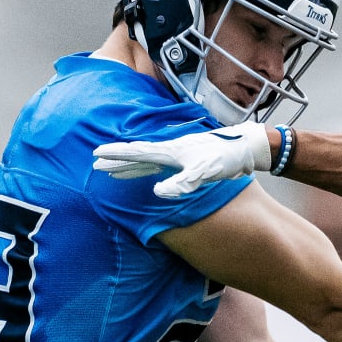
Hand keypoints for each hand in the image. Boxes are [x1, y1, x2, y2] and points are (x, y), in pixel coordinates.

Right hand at [92, 121, 270, 197]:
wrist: (246, 148)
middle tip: (95, 164)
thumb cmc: (227, 157)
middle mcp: (172, 151)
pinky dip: (147, 171)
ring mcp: (179, 156)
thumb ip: (183, 183)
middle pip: (138, 156)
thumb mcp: (205, 172)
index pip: (138, 152)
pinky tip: (145, 176)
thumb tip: (158, 192)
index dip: (117, 154)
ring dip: (129, 167)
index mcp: (171, 151)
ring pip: (147, 161)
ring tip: (111, 172)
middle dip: (117, 161)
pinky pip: (159, 167)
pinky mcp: (187, 162)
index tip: (96, 154)